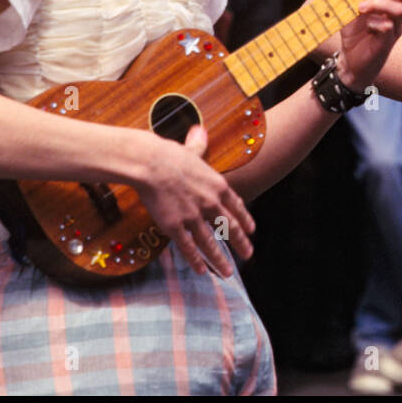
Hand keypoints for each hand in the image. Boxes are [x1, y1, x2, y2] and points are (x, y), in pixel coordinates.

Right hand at [133, 124, 255, 276]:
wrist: (150, 164)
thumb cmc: (169, 154)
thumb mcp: (191, 149)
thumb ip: (199, 144)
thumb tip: (200, 130)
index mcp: (218, 185)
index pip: (236, 206)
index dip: (244, 219)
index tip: (251, 230)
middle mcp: (210, 203)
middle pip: (229, 227)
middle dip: (240, 243)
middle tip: (248, 254)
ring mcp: (193, 217)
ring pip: (211, 243)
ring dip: (220, 260)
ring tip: (228, 272)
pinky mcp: (175, 226)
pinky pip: (188, 247)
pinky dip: (196, 260)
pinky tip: (202, 271)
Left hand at [335, 0, 401, 90]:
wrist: (350, 61)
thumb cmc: (355, 31)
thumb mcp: (350, 3)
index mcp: (393, 0)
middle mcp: (398, 13)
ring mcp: (394, 28)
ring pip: (399, 9)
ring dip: (379, 3)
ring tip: (361, 7)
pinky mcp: (386, 43)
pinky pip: (388, 28)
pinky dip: (375, 23)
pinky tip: (366, 26)